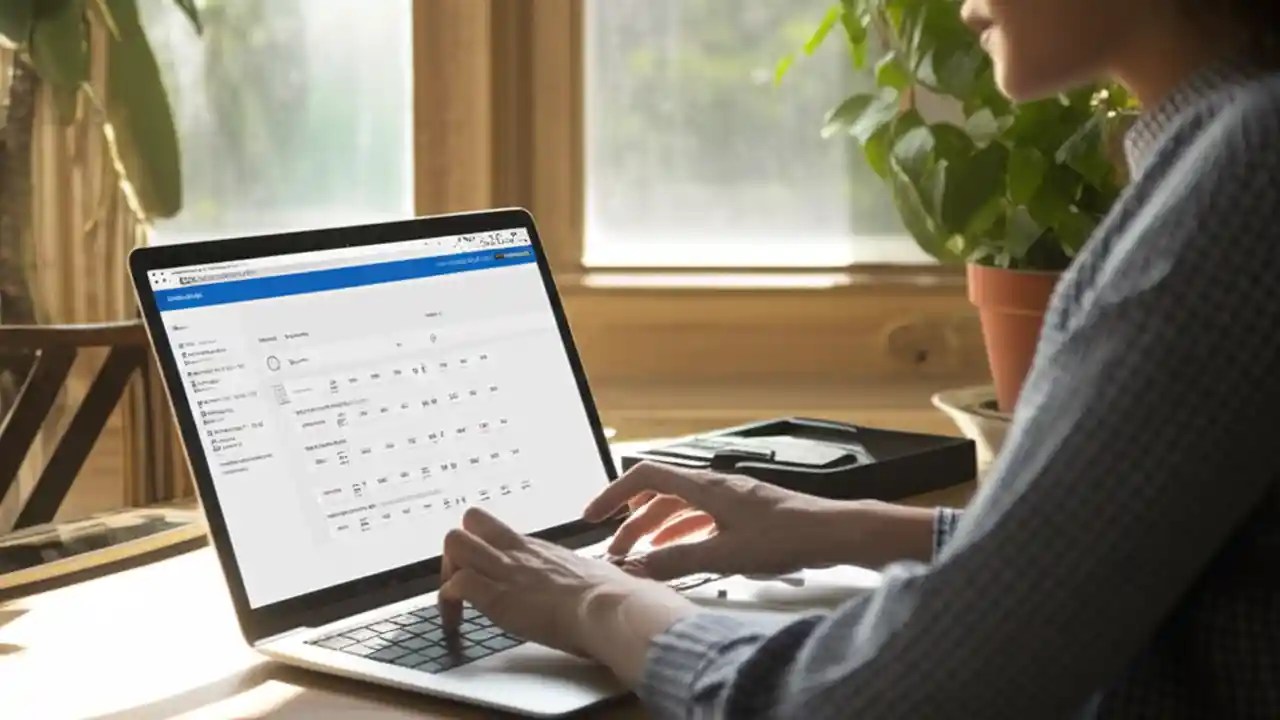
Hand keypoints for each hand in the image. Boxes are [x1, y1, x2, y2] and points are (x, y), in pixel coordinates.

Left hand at [438, 507, 696, 685]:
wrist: (612, 608)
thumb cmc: (612, 597)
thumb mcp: (590, 577)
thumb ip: (578, 578)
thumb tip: (593, 587)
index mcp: (540, 549)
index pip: (498, 529)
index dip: (483, 546)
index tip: (484, 572)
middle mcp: (519, 552)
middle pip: (469, 520)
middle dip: (459, 548)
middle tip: (463, 579)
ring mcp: (507, 571)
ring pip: (454, 542)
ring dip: (447, 571)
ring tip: (455, 603)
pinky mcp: (497, 596)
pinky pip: (456, 585)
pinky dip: (448, 603)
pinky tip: (456, 622)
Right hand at [583, 461, 851, 579]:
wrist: (831, 532)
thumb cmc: (786, 537)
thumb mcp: (726, 555)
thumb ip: (679, 560)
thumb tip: (640, 566)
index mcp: (705, 488)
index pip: (646, 478)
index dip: (614, 493)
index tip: (593, 515)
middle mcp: (713, 487)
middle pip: (659, 496)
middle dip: (631, 522)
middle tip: (614, 550)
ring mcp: (728, 498)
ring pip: (679, 508)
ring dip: (655, 529)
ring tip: (639, 555)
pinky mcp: (742, 513)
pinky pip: (699, 517)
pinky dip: (680, 533)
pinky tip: (677, 551)